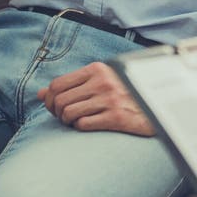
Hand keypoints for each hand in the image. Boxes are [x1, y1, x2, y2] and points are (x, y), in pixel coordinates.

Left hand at [36, 61, 154, 135]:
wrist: (156, 107)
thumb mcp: (99, 82)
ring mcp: (110, 99)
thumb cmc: (124, 94)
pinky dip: (81, 128)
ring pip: (68, 113)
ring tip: (77, 122)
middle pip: (59, 100)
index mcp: (97, 69)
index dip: (49, 98)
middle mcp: (102, 81)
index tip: (53, 107)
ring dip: (68, 122)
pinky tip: (89, 125)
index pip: (57, 84)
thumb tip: (39, 94)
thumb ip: (71, 86)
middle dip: (57, 112)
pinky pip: (83, 124)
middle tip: (64, 118)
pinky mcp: (116, 117)